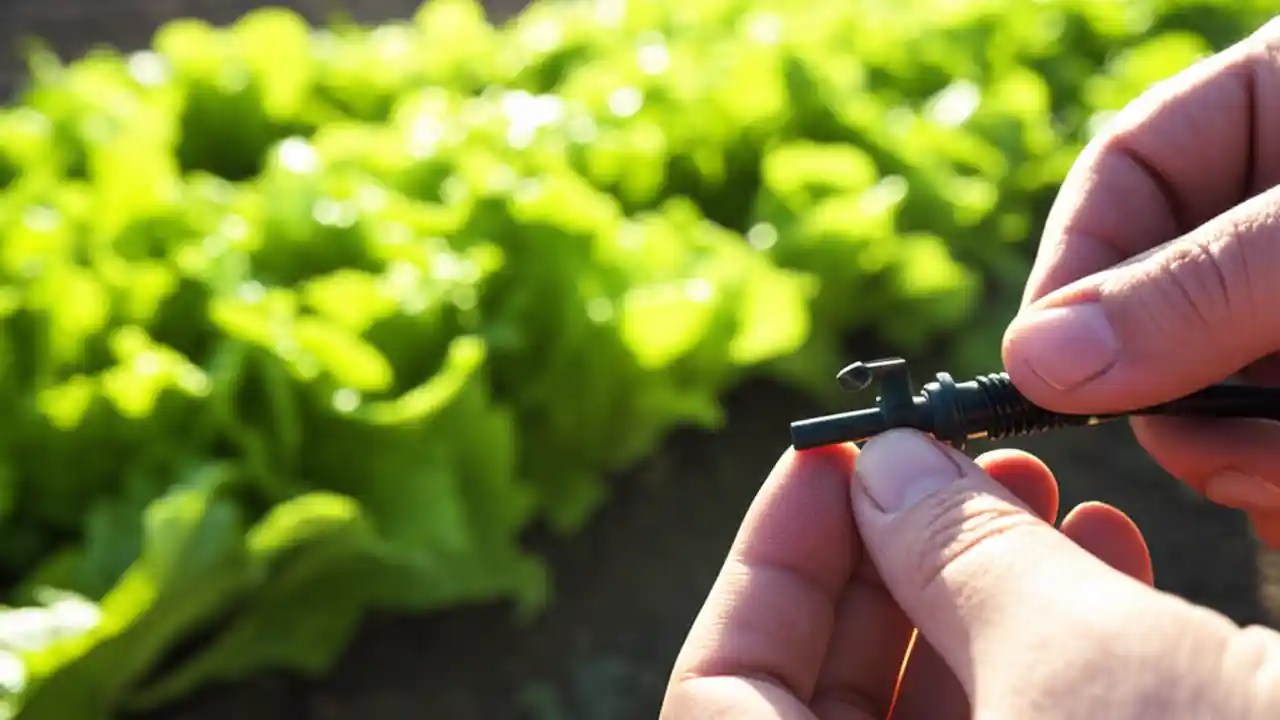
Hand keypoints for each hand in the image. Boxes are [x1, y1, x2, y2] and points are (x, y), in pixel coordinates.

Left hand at [661, 432, 1279, 717]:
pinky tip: (1109, 558)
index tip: (831, 459)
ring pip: (940, 715)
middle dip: (890, 563)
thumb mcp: (1087, 662)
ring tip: (1046, 491)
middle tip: (946, 461)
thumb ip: (952, 551)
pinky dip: (1051, 649)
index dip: (767, 567)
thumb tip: (877, 464)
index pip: (721, 700)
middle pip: (827, 700)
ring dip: (979, 591)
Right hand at [1002, 18, 1279, 543]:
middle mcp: (1279, 208)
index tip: (1046, 374)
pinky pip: (1276, 437)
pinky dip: (1276, 478)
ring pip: (1224, 381)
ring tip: (1278, 488)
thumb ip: (1199, 287)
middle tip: (1203, 453)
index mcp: (1276, 104)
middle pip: (1165, 298)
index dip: (1074, 274)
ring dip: (1237, 452)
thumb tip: (1030, 363)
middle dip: (1170, 391)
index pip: (1126, 172)